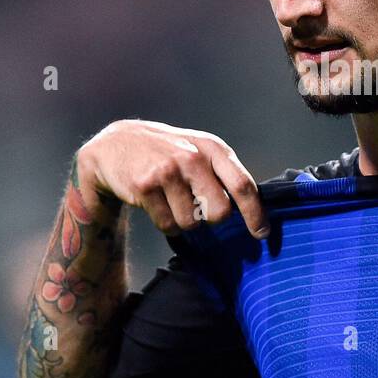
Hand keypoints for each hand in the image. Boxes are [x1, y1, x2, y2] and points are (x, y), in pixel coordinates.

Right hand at [75, 120, 269, 238]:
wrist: (116, 144)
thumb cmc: (166, 151)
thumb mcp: (198, 149)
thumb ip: (223, 174)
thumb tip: (252, 211)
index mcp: (212, 148)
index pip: (242, 185)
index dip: (255, 213)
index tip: (261, 233)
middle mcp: (193, 157)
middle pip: (220, 212)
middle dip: (211, 219)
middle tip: (198, 208)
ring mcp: (169, 171)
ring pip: (191, 223)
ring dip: (183, 220)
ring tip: (171, 200)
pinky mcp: (146, 186)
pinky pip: (167, 225)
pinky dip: (165, 223)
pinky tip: (156, 203)